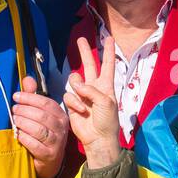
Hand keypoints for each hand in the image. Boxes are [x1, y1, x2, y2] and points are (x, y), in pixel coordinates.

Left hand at [13, 76, 68, 177]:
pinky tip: (18, 135)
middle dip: (24, 110)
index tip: (16, 96)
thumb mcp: (41, 116)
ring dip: (23, 123)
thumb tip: (27, 79)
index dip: (29, 98)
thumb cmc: (44, 136)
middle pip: (41, 115)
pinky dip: (24, 138)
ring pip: (38, 129)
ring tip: (15, 121)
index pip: (46, 103)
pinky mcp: (49, 155)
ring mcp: (57, 142)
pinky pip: (34, 144)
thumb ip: (34, 98)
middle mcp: (62, 128)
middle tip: (14, 110)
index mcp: (61, 116)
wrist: (50, 163)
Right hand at [63, 36, 120, 168]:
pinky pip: (68, 95)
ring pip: (74, 80)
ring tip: (85, 104)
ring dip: (78, 89)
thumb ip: (91, 90)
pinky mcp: (72, 103)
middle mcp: (94, 87)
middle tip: (80, 39)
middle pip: (89, 64)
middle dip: (85, 52)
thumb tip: (76, 84)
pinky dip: (74, 103)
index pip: (108, 64)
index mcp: (106, 85)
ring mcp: (82, 94)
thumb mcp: (106, 102)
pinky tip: (81, 112)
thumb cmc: (107, 121)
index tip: (109, 38)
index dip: (108, 51)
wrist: (98, 138)